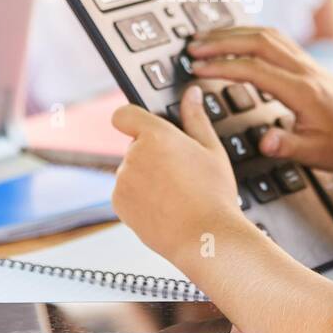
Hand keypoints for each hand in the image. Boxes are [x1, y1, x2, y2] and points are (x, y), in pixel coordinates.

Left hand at [110, 84, 253, 263]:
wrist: (205, 238)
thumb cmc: (213, 195)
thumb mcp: (212, 150)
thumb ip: (196, 118)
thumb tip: (191, 93)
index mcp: (156, 135)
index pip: (124, 114)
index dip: (133, 120)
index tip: (144, 129)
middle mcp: (134, 155)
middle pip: (135, 146)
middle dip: (152, 155)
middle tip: (180, 173)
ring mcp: (123, 180)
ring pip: (132, 171)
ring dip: (146, 178)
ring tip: (175, 195)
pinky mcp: (118, 203)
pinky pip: (126, 193)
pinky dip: (139, 198)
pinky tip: (164, 208)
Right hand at [187, 26, 332, 171]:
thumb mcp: (317, 153)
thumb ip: (288, 146)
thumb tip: (264, 142)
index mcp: (302, 91)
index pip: (255, 69)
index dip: (223, 66)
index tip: (197, 68)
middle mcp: (302, 69)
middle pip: (257, 42)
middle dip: (221, 41)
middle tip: (192, 46)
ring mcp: (304, 62)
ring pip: (265, 34)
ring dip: (233, 32)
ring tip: (205, 38)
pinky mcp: (304, 62)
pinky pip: (274, 37)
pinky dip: (249, 33)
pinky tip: (233, 38)